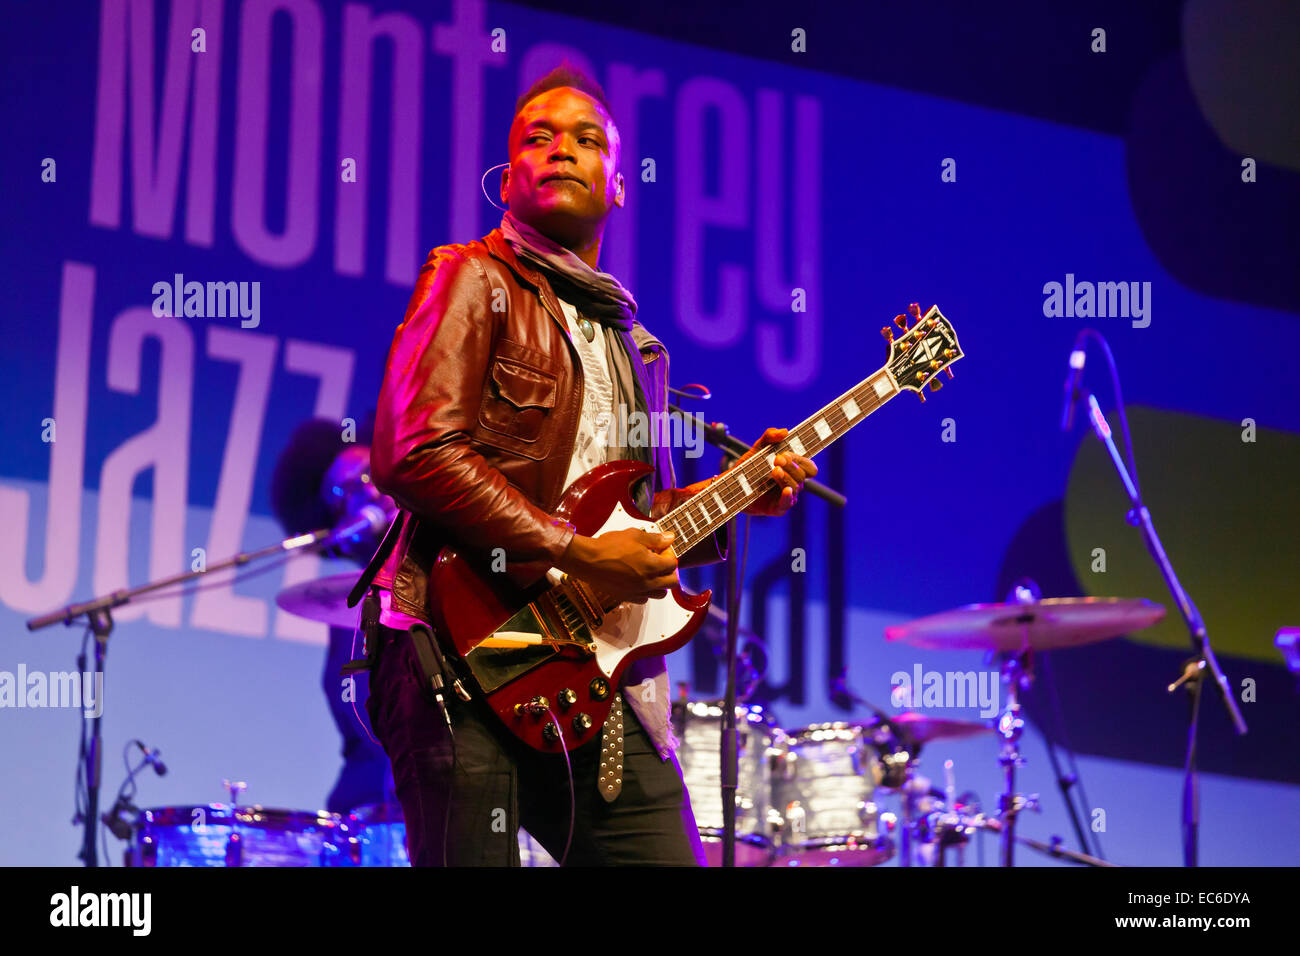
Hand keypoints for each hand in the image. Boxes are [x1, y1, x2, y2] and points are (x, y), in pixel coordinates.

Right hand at [557, 527, 679, 604]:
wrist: (587, 560)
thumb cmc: (608, 547)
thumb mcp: (634, 535)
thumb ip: (655, 539)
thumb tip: (669, 538)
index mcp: (651, 566)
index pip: (673, 565)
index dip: (670, 555)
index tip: (662, 550)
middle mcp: (647, 582)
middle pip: (671, 583)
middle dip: (670, 572)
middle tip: (661, 562)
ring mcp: (637, 592)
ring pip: (660, 594)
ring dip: (660, 584)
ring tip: (651, 572)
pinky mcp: (626, 597)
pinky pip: (644, 599)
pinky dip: (646, 592)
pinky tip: (639, 581)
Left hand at [731, 427, 816, 516]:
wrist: (732, 486)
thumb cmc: (749, 468)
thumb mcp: (757, 449)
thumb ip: (769, 437)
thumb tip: (784, 431)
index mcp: (793, 470)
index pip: (809, 467)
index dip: (802, 460)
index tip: (787, 453)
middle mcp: (793, 483)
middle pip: (802, 475)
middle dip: (791, 465)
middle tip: (778, 459)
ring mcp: (786, 496)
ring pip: (795, 487)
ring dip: (786, 477)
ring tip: (774, 470)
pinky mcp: (777, 508)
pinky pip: (787, 503)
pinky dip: (788, 496)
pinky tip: (786, 489)